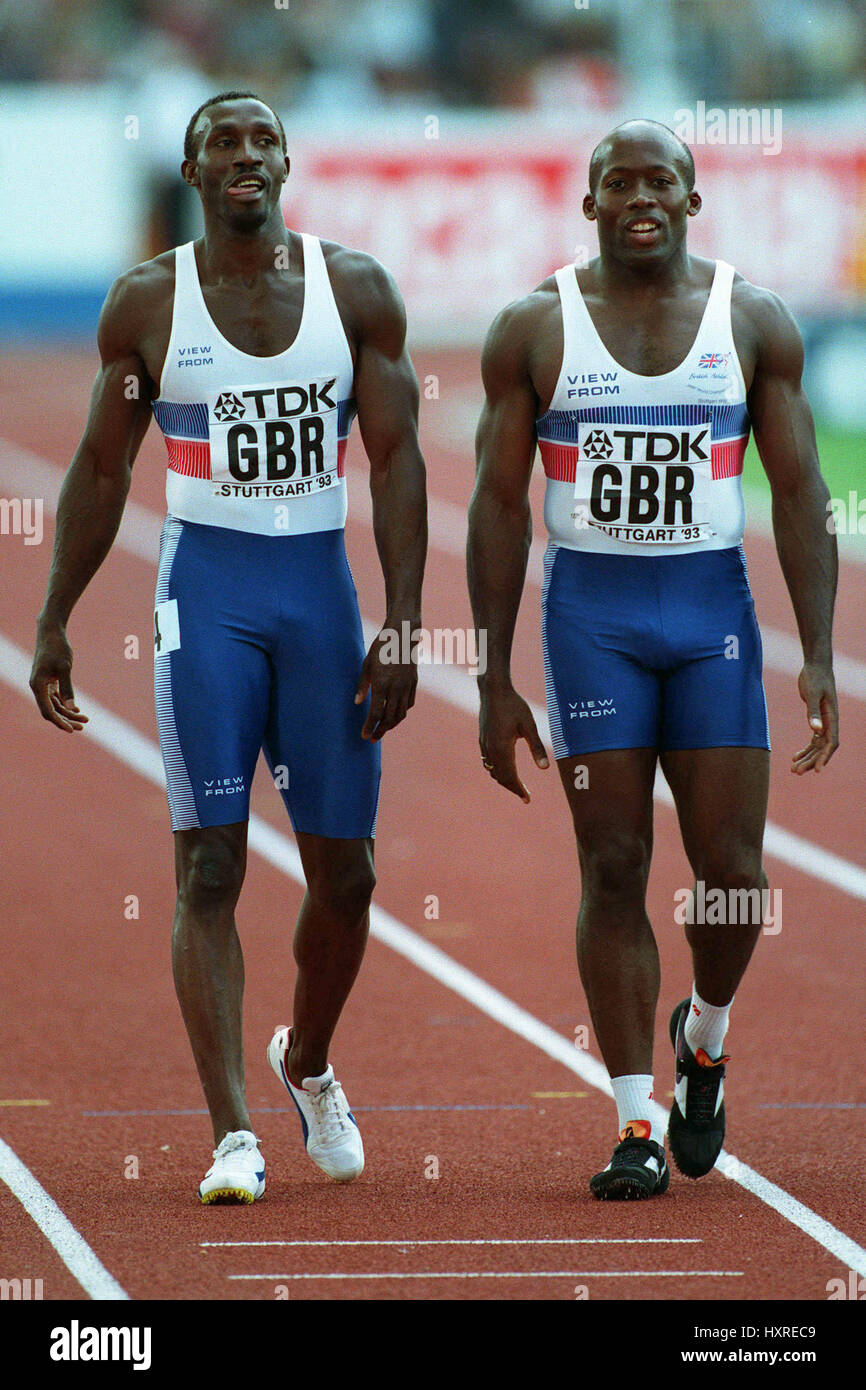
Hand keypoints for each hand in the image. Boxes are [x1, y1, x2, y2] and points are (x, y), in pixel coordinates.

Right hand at [30, 624, 88, 732]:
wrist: (51, 632)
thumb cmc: (57, 648)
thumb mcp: (65, 668)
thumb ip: (67, 688)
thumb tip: (70, 708)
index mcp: (37, 686)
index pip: (47, 711)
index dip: (59, 722)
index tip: (72, 730)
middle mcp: (38, 687)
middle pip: (51, 711)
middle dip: (66, 720)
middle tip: (83, 726)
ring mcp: (42, 684)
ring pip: (55, 705)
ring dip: (68, 713)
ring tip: (85, 719)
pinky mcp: (48, 680)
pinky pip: (56, 697)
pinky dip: (66, 704)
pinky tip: (77, 709)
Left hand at [354, 626, 417, 740]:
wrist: (402, 634)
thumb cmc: (380, 648)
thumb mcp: (367, 665)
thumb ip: (362, 686)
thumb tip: (358, 703)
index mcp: (382, 683)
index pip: (376, 713)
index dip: (370, 726)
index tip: (364, 736)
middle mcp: (396, 688)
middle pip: (390, 718)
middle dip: (380, 730)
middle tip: (372, 738)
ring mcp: (407, 686)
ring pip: (401, 713)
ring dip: (392, 724)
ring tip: (383, 729)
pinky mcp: (414, 683)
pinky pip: (409, 704)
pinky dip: (402, 712)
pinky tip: (395, 715)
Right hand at [479, 682, 548, 802]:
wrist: (493, 690)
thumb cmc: (514, 705)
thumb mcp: (529, 726)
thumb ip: (537, 748)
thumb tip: (545, 768)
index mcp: (502, 748)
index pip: (510, 777)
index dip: (519, 790)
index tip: (527, 800)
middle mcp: (490, 750)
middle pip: (500, 777)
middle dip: (512, 787)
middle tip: (525, 796)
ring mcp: (484, 744)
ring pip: (492, 770)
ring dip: (504, 779)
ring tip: (516, 784)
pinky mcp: (482, 739)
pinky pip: (487, 762)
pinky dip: (496, 770)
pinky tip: (504, 768)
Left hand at [791, 661, 837, 773]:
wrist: (815, 666)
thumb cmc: (815, 678)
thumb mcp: (811, 695)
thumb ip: (813, 712)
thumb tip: (815, 731)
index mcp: (832, 718)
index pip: (831, 743)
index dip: (825, 757)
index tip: (817, 770)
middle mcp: (830, 722)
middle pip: (823, 748)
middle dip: (811, 761)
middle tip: (797, 772)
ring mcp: (824, 722)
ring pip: (817, 746)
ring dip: (807, 758)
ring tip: (793, 769)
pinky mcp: (816, 719)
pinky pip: (813, 740)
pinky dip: (805, 749)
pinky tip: (795, 757)